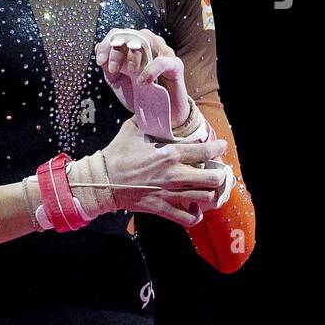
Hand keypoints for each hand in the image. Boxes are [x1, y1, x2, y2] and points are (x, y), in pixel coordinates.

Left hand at [95, 28, 190, 129]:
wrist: (160, 114)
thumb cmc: (140, 95)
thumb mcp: (118, 81)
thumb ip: (108, 66)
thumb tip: (99, 47)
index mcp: (134, 47)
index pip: (118, 34)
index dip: (107, 44)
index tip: (100, 62)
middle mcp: (150, 45)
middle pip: (130, 34)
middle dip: (117, 51)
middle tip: (114, 70)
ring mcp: (164, 52)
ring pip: (146, 39)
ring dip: (132, 56)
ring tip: (130, 73)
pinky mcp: (176, 64)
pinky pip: (161, 60)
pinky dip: (149, 70)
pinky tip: (142, 82)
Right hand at [96, 117, 228, 226]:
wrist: (102, 180)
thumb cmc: (117, 153)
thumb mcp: (132, 129)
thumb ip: (147, 118)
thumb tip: (153, 105)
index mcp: (170, 153)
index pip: (205, 151)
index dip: (218, 147)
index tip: (221, 145)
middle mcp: (174, 174)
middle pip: (213, 179)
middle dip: (219, 175)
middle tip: (217, 172)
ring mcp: (169, 193)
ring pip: (205, 198)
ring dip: (210, 194)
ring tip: (209, 190)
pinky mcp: (162, 208)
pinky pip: (187, 218)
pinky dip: (195, 215)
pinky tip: (194, 208)